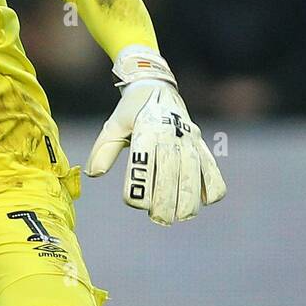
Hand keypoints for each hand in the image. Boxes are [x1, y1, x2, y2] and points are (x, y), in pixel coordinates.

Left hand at [84, 47, 225, 224]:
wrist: (157, 85)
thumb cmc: (131, 109)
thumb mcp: (114, 124)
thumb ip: (104, 149)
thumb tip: (92, 174)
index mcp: (148, 127)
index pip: (145, 160)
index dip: (140, 184)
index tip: (134, 203)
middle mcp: (171, 132)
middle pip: (172, 171)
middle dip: (167, 199)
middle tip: (159, 220)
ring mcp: (189, 138)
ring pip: (194, 171)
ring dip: (190, 197)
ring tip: (181, 217)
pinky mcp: (200, 143)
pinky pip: (211, 165)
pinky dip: (213, 184)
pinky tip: (207, 202)